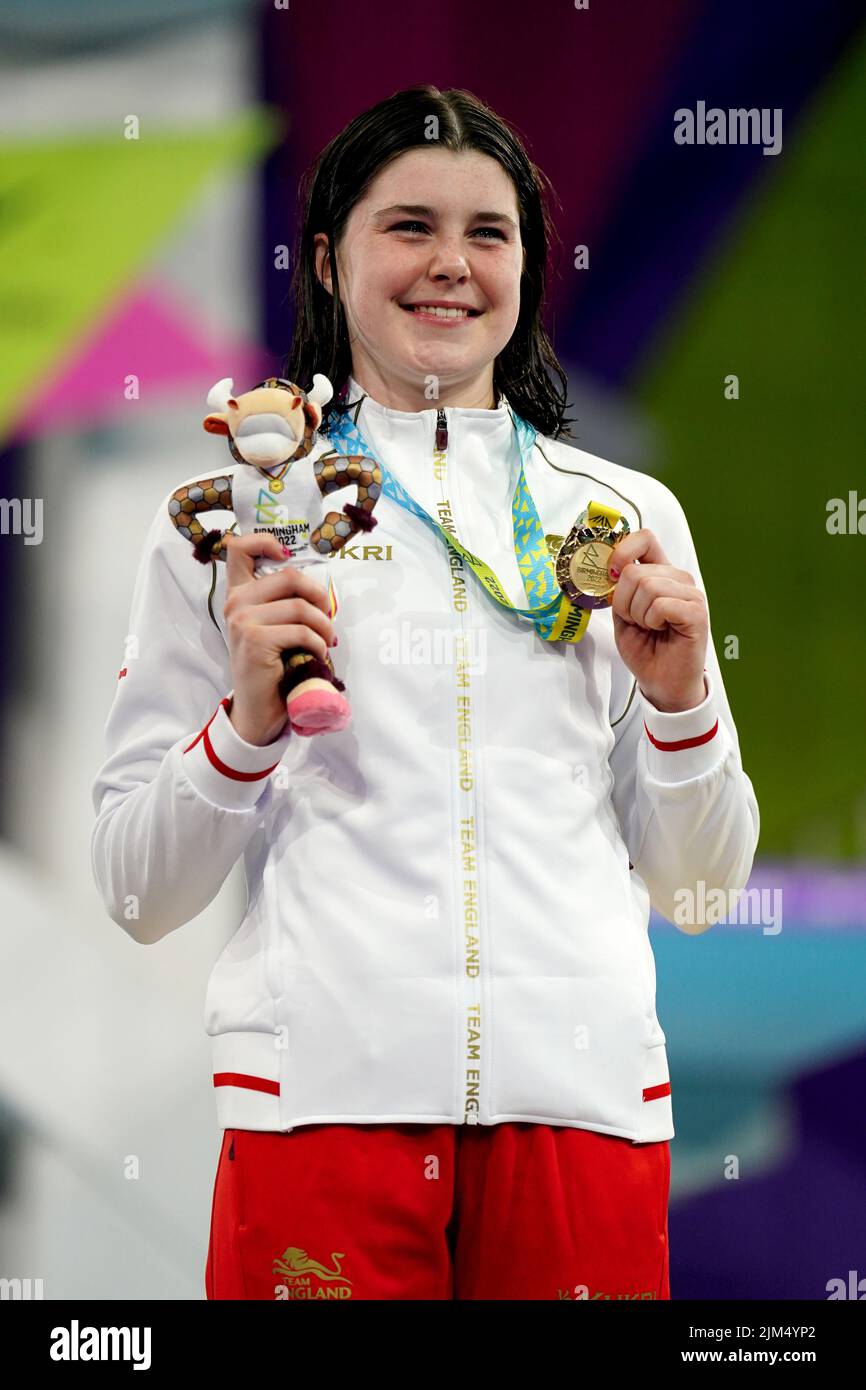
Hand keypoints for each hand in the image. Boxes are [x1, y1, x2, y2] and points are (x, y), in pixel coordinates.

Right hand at [222, 533, 335, 744]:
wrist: (257, 708)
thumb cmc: (272, 666)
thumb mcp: (273, 627)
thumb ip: (281, 601)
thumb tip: (318, 588)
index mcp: (238, 594)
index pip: (239, 549)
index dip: (265, 541)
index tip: (286, 556)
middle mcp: (235, 602)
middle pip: (289, 575)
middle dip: (319, 596)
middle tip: (328, 618)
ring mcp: (242, 620)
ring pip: (300, 607)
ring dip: (323, 626)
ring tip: (326, 642)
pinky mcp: (255, 639)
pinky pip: (302, 631)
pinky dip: (319, 645)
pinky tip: (318, 656)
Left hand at [608, 529, 707, 712]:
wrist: (661, 683)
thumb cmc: (645, 648)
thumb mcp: (622, 613)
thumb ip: (618, 588)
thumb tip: (609, 566)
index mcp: (661, 574)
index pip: (644, 539)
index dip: (621, 551)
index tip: (611, 574)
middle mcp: (679, 579)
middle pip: (635, 570)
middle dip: (623, 601)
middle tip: (635, 621)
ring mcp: (691, 594)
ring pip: (647, 586)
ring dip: (637, 614)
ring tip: (648, 627)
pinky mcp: (697, 612)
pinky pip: (661, 604)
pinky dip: (651, 621)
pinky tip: (659, 630)